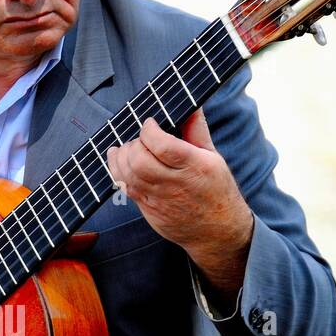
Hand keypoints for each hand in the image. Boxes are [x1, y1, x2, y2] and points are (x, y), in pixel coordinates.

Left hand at [106, 109, 252, 261]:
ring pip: (128, 176)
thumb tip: (191, 104)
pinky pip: (126, 190)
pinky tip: (119, 162)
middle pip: (140, 162)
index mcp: (196, 167)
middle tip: (139, 139)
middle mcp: (176, 185)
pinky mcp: (149, 212)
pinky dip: (118, 172)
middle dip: (133, 145)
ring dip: (120, 158)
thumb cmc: (216, 190)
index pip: (162, 146)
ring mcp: (160, 201)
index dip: (148, 130)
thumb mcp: (214, 158)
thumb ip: (197, 130)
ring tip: (126, 148)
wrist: (216, 232)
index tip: (149, 123)